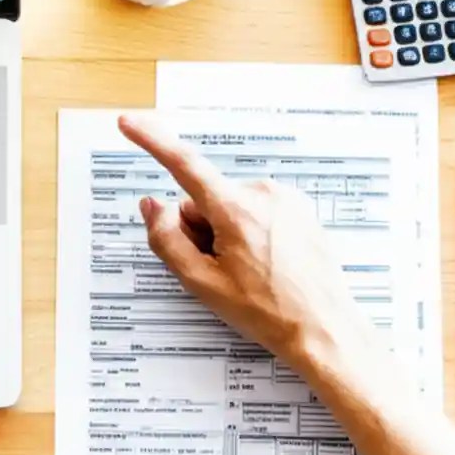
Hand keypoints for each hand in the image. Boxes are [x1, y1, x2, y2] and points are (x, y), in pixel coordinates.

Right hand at [118, 114, 375, 370]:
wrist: (324, 330)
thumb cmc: (270, 312)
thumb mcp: (202, 283)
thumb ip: (167, 240)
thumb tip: (153, 207)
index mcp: (236, 209)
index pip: (182, 164)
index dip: (151, 140)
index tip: (129, 123)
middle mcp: (262, 194)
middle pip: (204, 199)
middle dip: (200, 229)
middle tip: (218, 269)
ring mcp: (284, 199)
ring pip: (228, 205)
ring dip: (225, 232)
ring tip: (247, 271)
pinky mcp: (298, 207)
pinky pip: (255, 210)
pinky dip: (249, 231)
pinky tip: (264, 263)